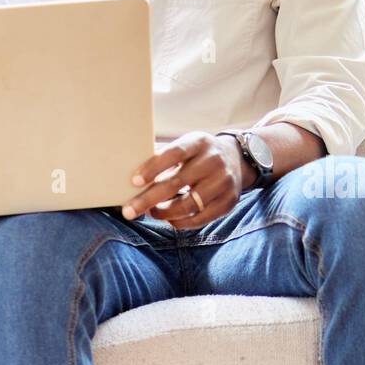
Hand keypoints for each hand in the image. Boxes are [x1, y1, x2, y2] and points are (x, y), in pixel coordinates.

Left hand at [118, 131, 247, 229]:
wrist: (236, 159)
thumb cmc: (197, 155)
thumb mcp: (185, 146)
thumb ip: (163, 158)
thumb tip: (129, 175)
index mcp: (199, 142)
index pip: (174, 153)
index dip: (153, 167)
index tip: (134, 181)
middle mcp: (214, 161)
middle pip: (177, 183)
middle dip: (148, 199)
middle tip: (128, 211)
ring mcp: (224, 182)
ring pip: (188, 205)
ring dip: (163, 213)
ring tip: (149, 213)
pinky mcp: (229, 202)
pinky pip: (200, 219)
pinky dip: (180, 222)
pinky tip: (168, 219)